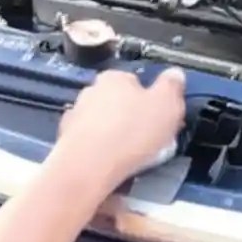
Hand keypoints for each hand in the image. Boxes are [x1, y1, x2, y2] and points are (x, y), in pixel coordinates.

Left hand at [50, 68, 186, 191]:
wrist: (88, 167)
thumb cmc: (131, 133)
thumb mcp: (167, 105)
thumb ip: (172, 86)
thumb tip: (175, 73)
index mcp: (115, 77)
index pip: (136, 82)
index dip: (151, 100)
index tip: (161, 118)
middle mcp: (91, 91)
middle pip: (118, 102)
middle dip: (131, 117)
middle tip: (148, 139)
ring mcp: (75, 116)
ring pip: (102, 122)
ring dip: (113, 134)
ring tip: (129, 156)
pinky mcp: (65, 141)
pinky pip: (89, 142)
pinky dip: (99, 150)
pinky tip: (109, 164)